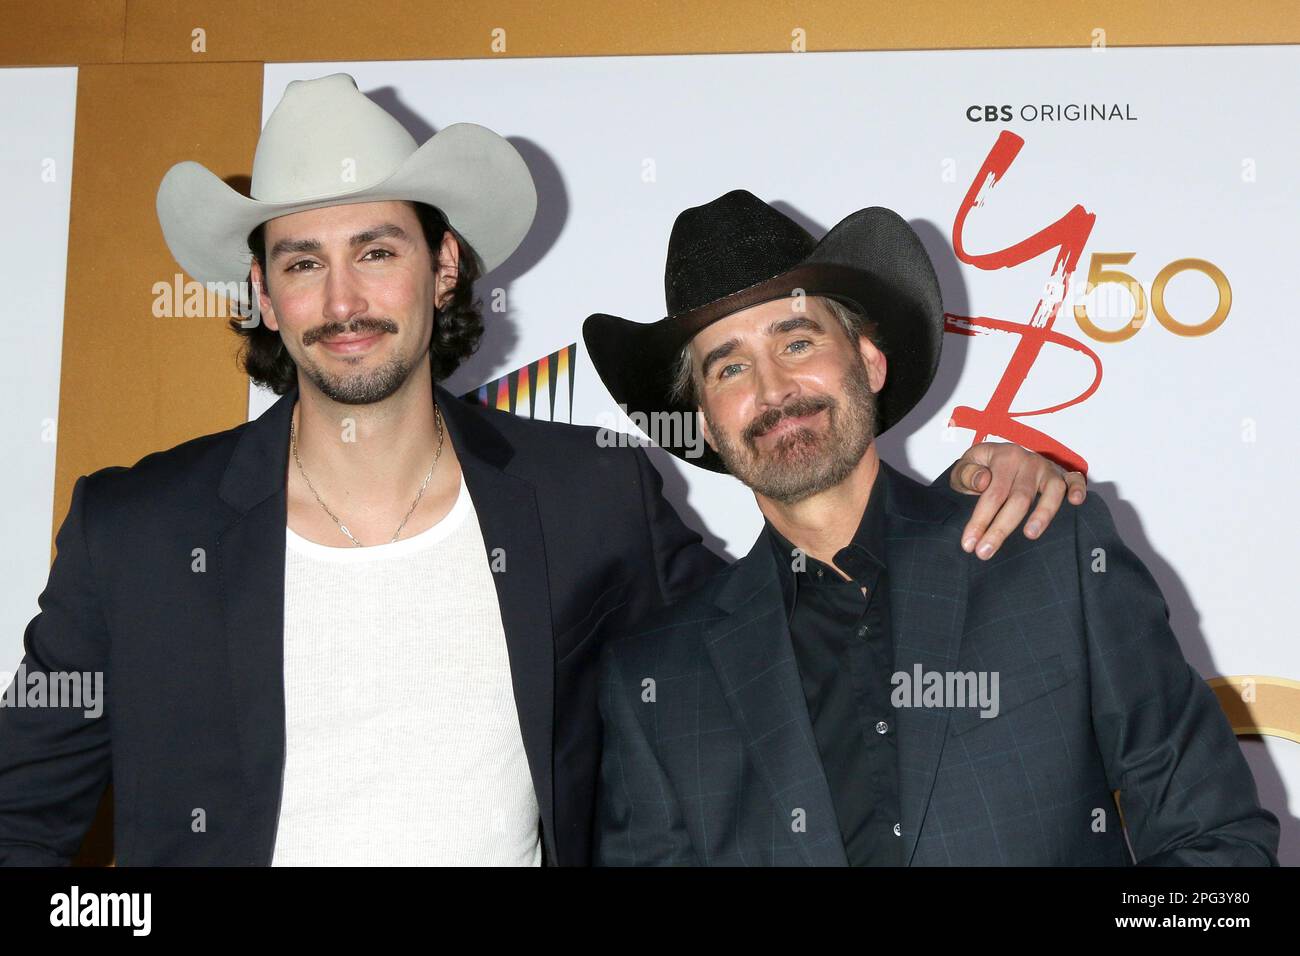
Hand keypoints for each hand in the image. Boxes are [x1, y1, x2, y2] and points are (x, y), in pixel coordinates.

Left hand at [949, 442, 1086, 558]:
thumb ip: (966, 474)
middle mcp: (1027, 461)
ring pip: (1051, 492)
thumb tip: (982, 482)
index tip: (969, 544)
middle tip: (985, 553)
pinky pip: (1075, 480)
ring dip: (1043, 514)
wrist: (997, 457)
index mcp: (1003, 457)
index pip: (993, 494)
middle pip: (1019, 498)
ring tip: (1030, 535)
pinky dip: (1078, 489)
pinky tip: (1076, 503)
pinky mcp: (1062, 475)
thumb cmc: (980, 468)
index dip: (980, 520)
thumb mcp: (965, 467)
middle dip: (1001, 529)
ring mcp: (1047, 468)